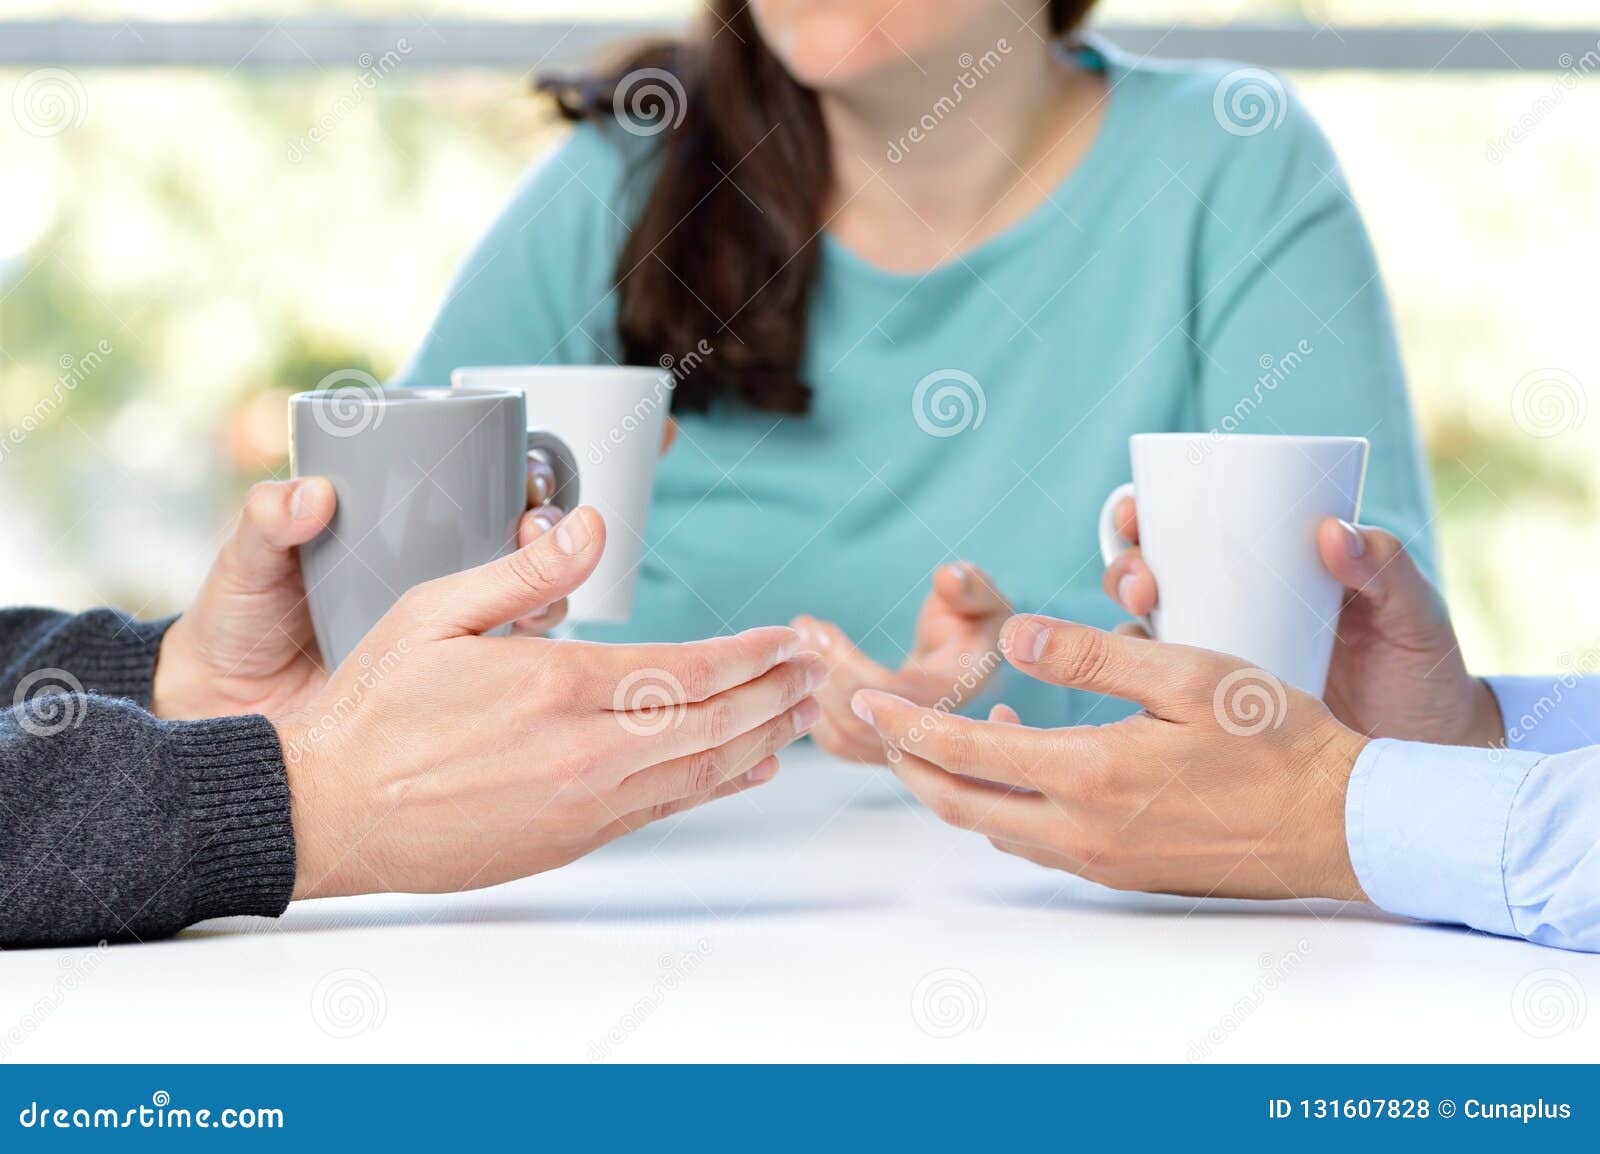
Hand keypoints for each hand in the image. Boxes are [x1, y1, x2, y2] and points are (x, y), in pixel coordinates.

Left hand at [153, 462, 572, 720]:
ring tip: (541, 597)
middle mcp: (438, 574)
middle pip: (520, 543)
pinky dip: (534, 661)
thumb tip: (312, 494)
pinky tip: (539, 658)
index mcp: (400, 527)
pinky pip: (508, 668)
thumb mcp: (248, 568)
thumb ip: (268, 523)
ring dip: (552, 592)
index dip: (521, 474)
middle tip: (537, 531)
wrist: (225, 713)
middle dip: (548, 532)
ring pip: (527, 601)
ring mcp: (450, 634)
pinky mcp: (454, 690)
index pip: (480, 486)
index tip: (527, 475)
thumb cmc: (238, 625)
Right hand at [278, 506, 824, 898]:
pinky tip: (747, 769)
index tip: (789, 637)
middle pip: (715, 721)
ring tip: (801, 713)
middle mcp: (586, 751)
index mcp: (557, 684)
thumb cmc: (375, 711)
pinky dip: (718, 785)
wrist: (327, 814)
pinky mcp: (573, 841)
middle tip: (816, 669)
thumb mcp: (434, 613)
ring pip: (703, 771)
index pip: (690, 667)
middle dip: (775, 692)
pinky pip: (666, 809)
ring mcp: (584, 804)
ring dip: (763, 739)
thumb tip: (591, 526)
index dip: (752, 653)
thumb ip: (525, 572)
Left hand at [792, 562, 1009, 764]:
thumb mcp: (984, 596)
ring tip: (801, 641)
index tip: (823, 628)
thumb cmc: (977, 620)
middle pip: (862, 722)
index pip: (894, 695)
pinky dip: (813, 711)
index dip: (849, 668)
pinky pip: (840, 744)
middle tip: (804, 627)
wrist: (972, 657)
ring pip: (845, 739)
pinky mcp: (884, 747)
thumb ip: (970, 586)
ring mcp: (905, 747)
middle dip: (824, 672)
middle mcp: (931, 731)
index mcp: (955, 691)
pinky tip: (805, 672)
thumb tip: (947, 577)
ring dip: (811, 691)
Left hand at [851, 615, 1370, 900]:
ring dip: (956, 784)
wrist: (1338, 824)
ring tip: (943, 736)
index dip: (906, 726)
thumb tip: (1012, 636)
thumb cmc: (1276, 740)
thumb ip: (1090, 655)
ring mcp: (1100, 860)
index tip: (865, 703)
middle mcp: (1081, 830)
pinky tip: (1023, 762)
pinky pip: (1036, 840)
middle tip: (881, 727)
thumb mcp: (1185, 673)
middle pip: (958, 803)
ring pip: (994, 826)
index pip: (961, 752)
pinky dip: (1005, 803)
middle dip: (910, 763)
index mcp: (1087, 774)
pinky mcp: (1123, 873)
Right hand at [1101, 497, 1501, 746]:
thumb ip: (1387, 568)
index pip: (1194, 525)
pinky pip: (1160, 691)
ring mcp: (1221, 660)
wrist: (1431, 758)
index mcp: (1273, 567)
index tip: (1140, 514)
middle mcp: (1234, 606)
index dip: (1149, 513)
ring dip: (1125, 621)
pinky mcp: (1215, 713)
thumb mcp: (1415, 615)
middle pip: (1154, 572)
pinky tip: (1137, 685)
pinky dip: (1136, 682)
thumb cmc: (1425, 675)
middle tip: (1145, 586)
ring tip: (1144, 623)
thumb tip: (1332, 530)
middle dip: (1127, 569)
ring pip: (1147, 628)